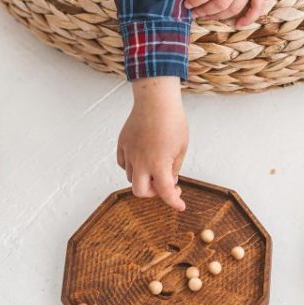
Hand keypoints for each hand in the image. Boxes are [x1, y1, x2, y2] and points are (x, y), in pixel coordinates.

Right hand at [117, 77, 186, 210]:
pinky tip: (142, 158)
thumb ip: (174, 167)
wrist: (156, 99)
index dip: (174, 202)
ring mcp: (129, 152)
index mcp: (158, 164)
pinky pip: (123, 162)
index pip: (165, 192)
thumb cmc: (173, 120)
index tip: (180, 205)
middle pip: (140, 191)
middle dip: (153, 193)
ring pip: (130, 177)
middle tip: (164, 185)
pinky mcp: (122, 143)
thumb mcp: (181, 147)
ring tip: (155, 165)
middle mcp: (141, 161)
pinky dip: (131, 166)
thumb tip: (169, 180)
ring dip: (143, 177)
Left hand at [185, 0, 282, 22]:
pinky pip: (257, 8)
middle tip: (194, 13)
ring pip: (235, 8)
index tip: (187, 3)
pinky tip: (237, 24)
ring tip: (208, 16)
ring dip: (219, 16)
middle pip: (220, 3)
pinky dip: (248, 19)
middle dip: (204, 11)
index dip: (196, 0)